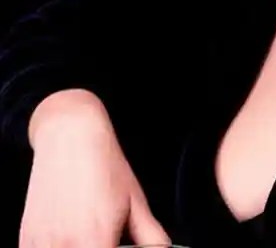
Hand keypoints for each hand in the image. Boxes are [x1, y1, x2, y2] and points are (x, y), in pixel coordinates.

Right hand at [20, 90, 169, 247]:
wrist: (70, 136)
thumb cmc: (105, 167)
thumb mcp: (137, 203)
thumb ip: (152, 237)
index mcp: (95, 238)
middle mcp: (63, 244)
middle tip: (109, 239)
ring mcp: (39, 242)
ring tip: (91, 236)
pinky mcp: (26, 238)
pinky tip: (72, 237)